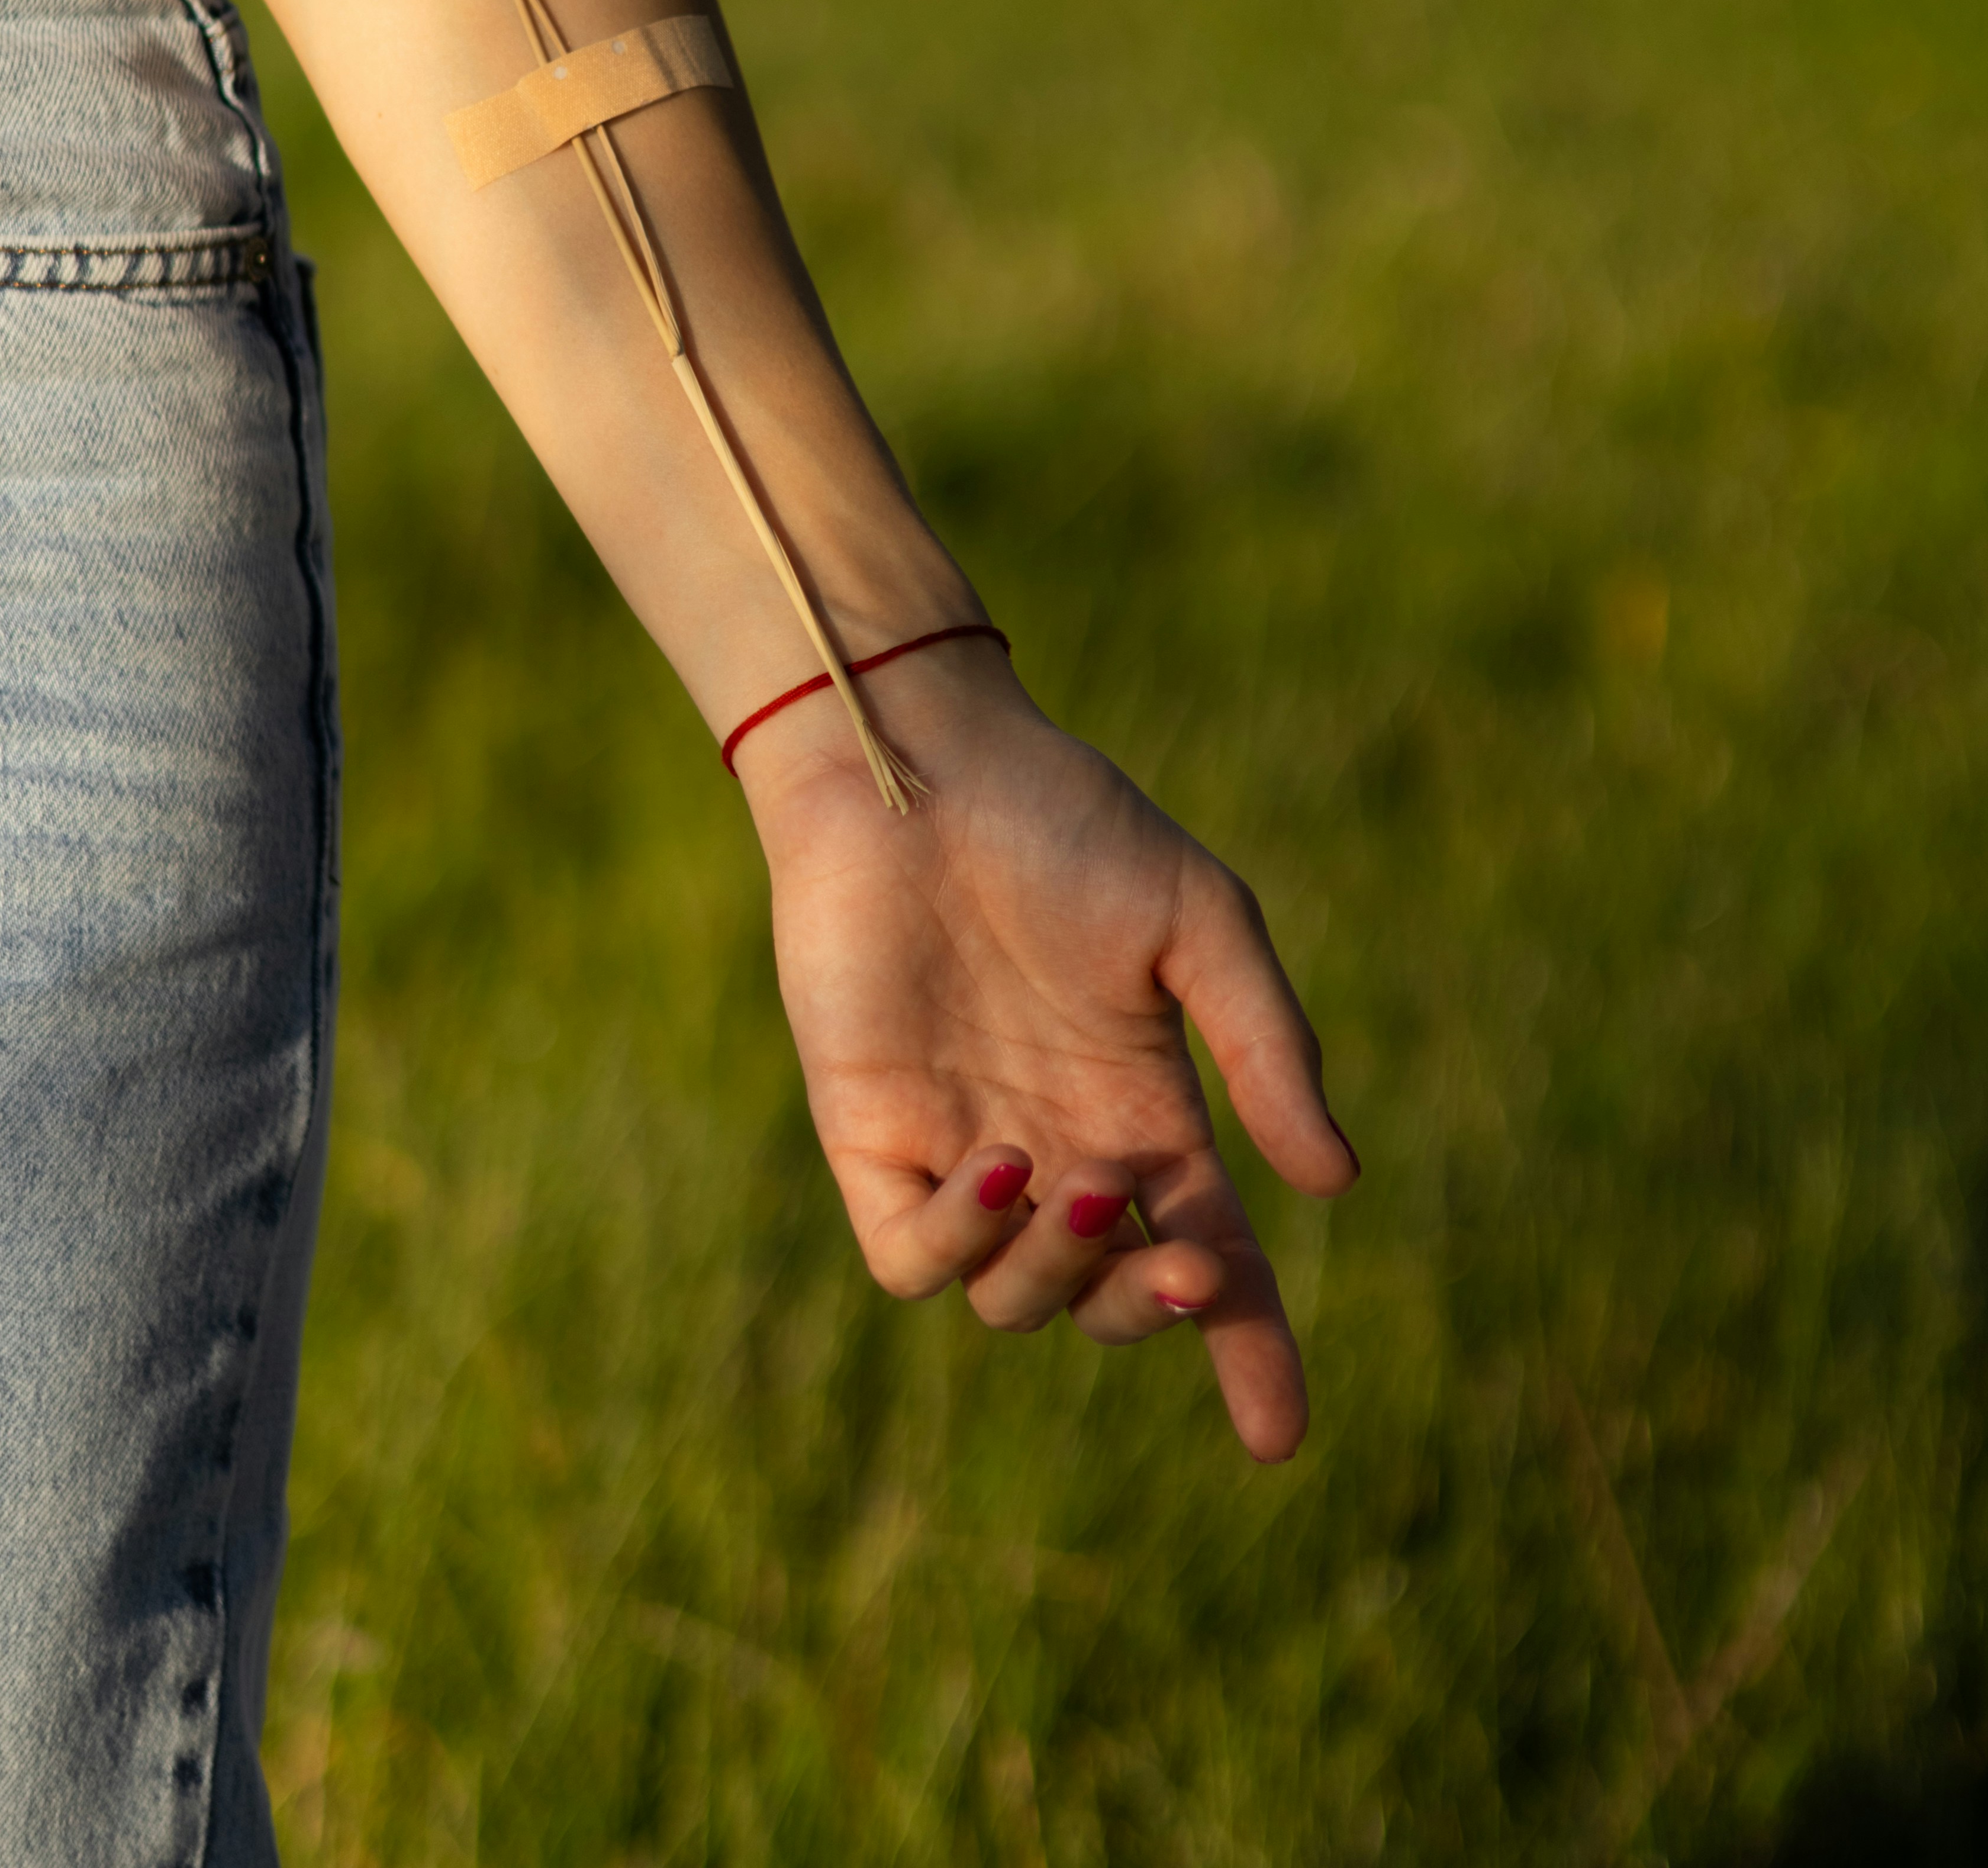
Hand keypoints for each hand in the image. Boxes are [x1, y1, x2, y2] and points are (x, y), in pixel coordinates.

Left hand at [735, 640, 1357, 1459]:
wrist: (919, 764)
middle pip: (1114, 1299)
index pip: (1209, 1261)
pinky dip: (960, 1242)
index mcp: (1142, 1112)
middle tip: (1191, 1258)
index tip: (1279, 1438)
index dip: (1246, 1352)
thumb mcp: (1198, 921)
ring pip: (1011, 1300)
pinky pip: (909, 1259)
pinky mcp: (868, 1135)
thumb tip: (1335, 1184)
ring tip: (1081, 1176)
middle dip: (1158, 1309)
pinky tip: (999, 1164)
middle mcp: (1056, 1150)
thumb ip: (1266, 1050)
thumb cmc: (1063, 822)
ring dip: (1061, 1271)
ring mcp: (960, 1150)